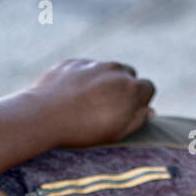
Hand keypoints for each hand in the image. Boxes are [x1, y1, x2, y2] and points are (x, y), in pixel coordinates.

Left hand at [27, 59, 155, 147]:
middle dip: (123, 88)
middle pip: (128, 75)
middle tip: (108, 109)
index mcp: (131, 88)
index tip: (129, 113)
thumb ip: (138, 120)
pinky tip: (71, 98)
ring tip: (88, 104)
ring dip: (103, 82)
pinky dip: (82, 80)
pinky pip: (84, 69)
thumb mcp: (117, 133)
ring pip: (106, 70)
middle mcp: (115, 70)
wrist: (46, 114)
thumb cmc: (84, 129)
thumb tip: (150, 111)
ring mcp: (93, 64)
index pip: (148, 88)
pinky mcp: (73, 63)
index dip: (141, 102)